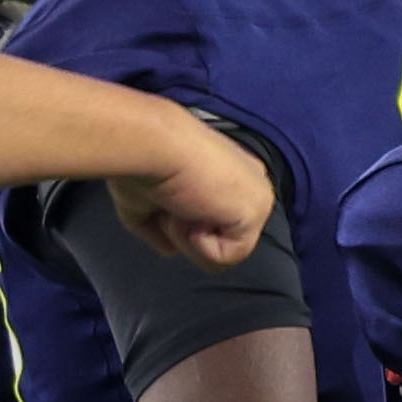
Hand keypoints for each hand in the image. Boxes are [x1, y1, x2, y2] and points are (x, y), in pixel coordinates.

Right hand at [110, 119, 271, 267]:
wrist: (150, 144)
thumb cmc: (143, 163)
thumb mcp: (146, 203)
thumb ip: (161, 228)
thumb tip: (171, 250)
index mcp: (232, 178)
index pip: (217, 223)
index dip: (180, 224)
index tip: (164, 199)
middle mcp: (251, 185)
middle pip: (222, 240)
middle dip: (186, 233)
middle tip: (171, 203)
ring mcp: (258, 199)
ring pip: (224, 252)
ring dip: (189, 238)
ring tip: (180, 205)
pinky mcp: (255, 212)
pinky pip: (227, 257)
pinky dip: (199, 244)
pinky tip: (192, 211)